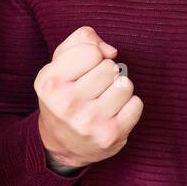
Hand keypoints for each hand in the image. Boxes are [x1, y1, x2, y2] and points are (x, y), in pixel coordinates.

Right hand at [35, 26, 143, 172]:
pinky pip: (136, 104)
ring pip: (125, 84)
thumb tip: (111, 51)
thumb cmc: (65, 94)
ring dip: (119, 88)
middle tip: (95, 87)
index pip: (90, 51)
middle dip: (106, 72)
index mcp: (49, 82)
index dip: (91, 56)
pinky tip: (113, 113)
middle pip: (110, 67)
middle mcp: (66, 103)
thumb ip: (82, 40)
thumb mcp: (60, 63)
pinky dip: (129, 106)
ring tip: (105, 98)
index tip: (83, 69)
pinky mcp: (110, 135)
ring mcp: (89, 122)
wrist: (63, 145)